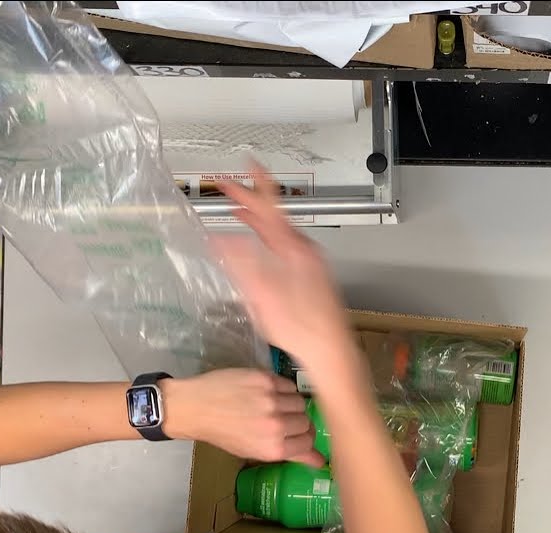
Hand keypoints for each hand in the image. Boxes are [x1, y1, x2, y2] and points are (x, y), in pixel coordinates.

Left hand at [161, 369, 322, 465]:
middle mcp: (276, 426)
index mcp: (274, 449)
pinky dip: (284, 390)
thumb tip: (320, 462)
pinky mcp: (267, 380)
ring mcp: (273, 401)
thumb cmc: (222, 433)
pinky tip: (268, 392)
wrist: (195, 407)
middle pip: (306, 422)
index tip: (301, 437)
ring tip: (274, 405)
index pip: (309, 443)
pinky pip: (290, 386)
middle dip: (297, 422)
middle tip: (281, 419)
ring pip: (301, 402)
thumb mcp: (254, 451)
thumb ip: (288, 454)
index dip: (305, 439)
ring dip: (292, 404)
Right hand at [210, 165, 354, 372]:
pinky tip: (260, 246)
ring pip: (280, 232)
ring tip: (240, 212)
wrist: (331, 350)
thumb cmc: (302, 328)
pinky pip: (286, 246)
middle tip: (230, 189)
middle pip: (275, 216)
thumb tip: (219, 240)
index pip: (272, 204)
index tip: (248, 163)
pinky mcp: (312, 275)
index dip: (257, 182)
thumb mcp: (262, 296)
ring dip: (258, 220)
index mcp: (293, 249)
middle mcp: (305, 251)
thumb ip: (241, 265)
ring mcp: (311, 262)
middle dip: (250, 201)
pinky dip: (269, 238)